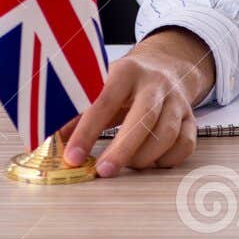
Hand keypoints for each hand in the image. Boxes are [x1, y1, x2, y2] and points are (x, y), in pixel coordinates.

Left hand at [61, 27, 215, 177]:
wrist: (164, 66)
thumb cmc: (123, 84)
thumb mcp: (98, 87)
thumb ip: (75, 113)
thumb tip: (47, 142)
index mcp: (125, 71)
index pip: (104, 102)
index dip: (87, 132)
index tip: (72, 158)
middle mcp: (154, 83)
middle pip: (144, 117)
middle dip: (122, 150)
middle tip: (103, 173)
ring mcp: (177, 100)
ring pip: (167, 133)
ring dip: (144, 157)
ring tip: (126, 166)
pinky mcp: (191, 117)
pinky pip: (186, 144)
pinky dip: (167, 159)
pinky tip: (151, 162)